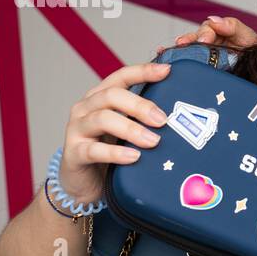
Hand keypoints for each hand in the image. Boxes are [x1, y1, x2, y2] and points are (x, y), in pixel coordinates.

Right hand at [58, 62, 171, 202]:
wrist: (83, 184)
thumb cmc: (109, 153)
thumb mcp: (126, 132)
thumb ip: (143, 120)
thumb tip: (183, 116)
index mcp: (99, 98)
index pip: (120, 77)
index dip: (142, 72)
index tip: (166, 71)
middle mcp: (85, 108)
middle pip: (111, 96)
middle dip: (140, 106)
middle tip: (163, 121)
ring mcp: (77, 130)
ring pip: (102, 119)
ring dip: (131, 129)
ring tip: (153, 141)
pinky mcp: (73, 153)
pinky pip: (94, 150)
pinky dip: (116, 153)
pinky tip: (133, 157)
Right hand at [155, 15, 256, 55]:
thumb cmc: (253, 52)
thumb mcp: (246, 36)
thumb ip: (232, 26)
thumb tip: (213, 20)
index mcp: (218, 33)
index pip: (207, 29)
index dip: (204, 34)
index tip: (204, 40)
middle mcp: (208, 43)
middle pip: (193, 39)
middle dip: (187, 41)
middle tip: (182, 44)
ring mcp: (204, 56)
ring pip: (187, 51)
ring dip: (177, 50)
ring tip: (167, 51)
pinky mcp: (202, 70)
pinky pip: (187, 64)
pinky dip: (175, 60)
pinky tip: (164, 57)